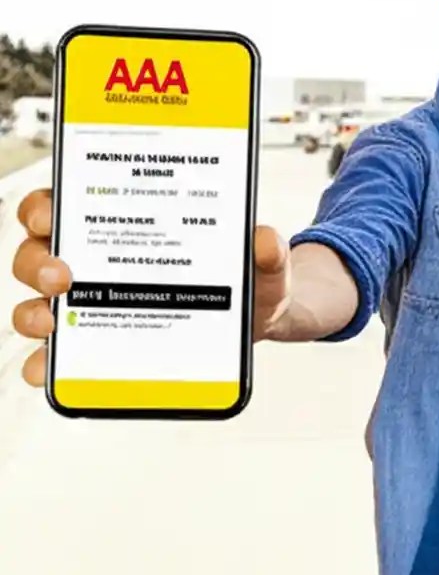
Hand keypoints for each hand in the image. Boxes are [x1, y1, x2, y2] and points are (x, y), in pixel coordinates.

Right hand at [9, 188, 291, 387]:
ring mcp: (94, 304)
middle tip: (63, 276)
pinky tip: (49, 370)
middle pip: (38, 254)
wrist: (259, 318)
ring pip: (37, 304)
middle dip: (38, 263)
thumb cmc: (248, 276)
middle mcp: (96, 261)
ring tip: (53, 325)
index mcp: (125, 223)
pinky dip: (45, 365)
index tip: (51, 215)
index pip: (62, 204)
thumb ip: (269, 251)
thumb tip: (266, 239)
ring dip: (33, 314)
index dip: (43, 207)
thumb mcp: (264, 262)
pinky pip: (57, 357)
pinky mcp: (99, 344)